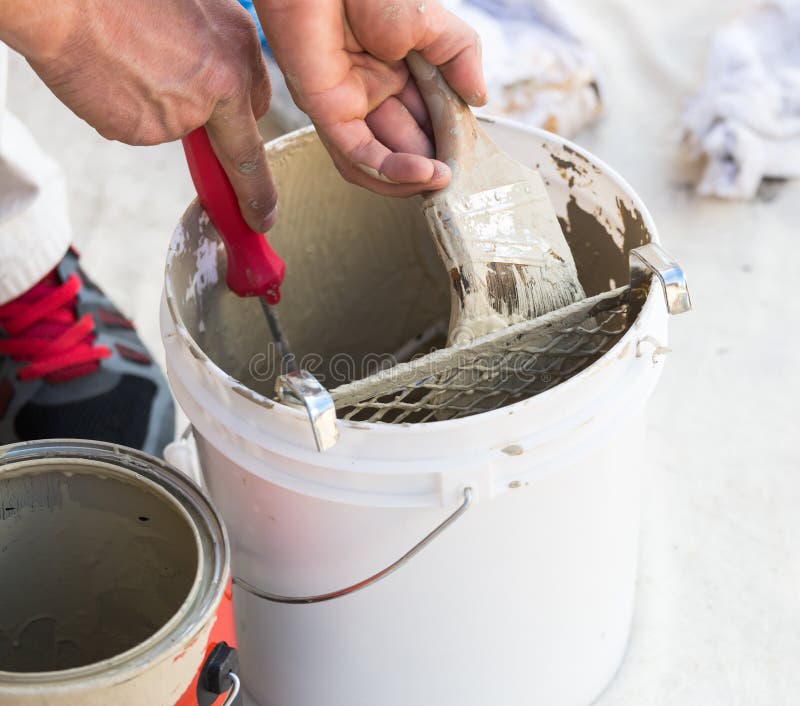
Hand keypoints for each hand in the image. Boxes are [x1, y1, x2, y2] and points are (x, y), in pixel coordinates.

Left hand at [1, 0, 276, 231]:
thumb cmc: (85, 56)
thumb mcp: (140, 128)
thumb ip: (183, 132)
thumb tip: (192, 121)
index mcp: (226, 89)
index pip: (246, 157)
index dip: (253, 195)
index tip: (260, 218)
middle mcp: (237, 49)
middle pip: (253, 106)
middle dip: (229, 124)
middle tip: (198, 137)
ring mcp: (225, 17)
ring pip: (238, 70)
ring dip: (214, 86)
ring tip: (165, 82)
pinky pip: (217, 40)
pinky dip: (196, 53)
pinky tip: (160, 53)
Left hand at [254, 0, 485, 195]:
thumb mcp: (432, 22)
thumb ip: (459, 58)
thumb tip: (479, 99)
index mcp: (397, 69)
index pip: (428, 117)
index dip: (449, 138)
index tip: (471, 154)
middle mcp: (371, 91)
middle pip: (406, 143)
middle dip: (434, 160)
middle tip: (458, 172)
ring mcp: (347, 103)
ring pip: (379, 160)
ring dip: (411, 178)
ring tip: (441, 179)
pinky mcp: (326, 110)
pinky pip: (357, 153)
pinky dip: (390, 169)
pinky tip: (422, 172)